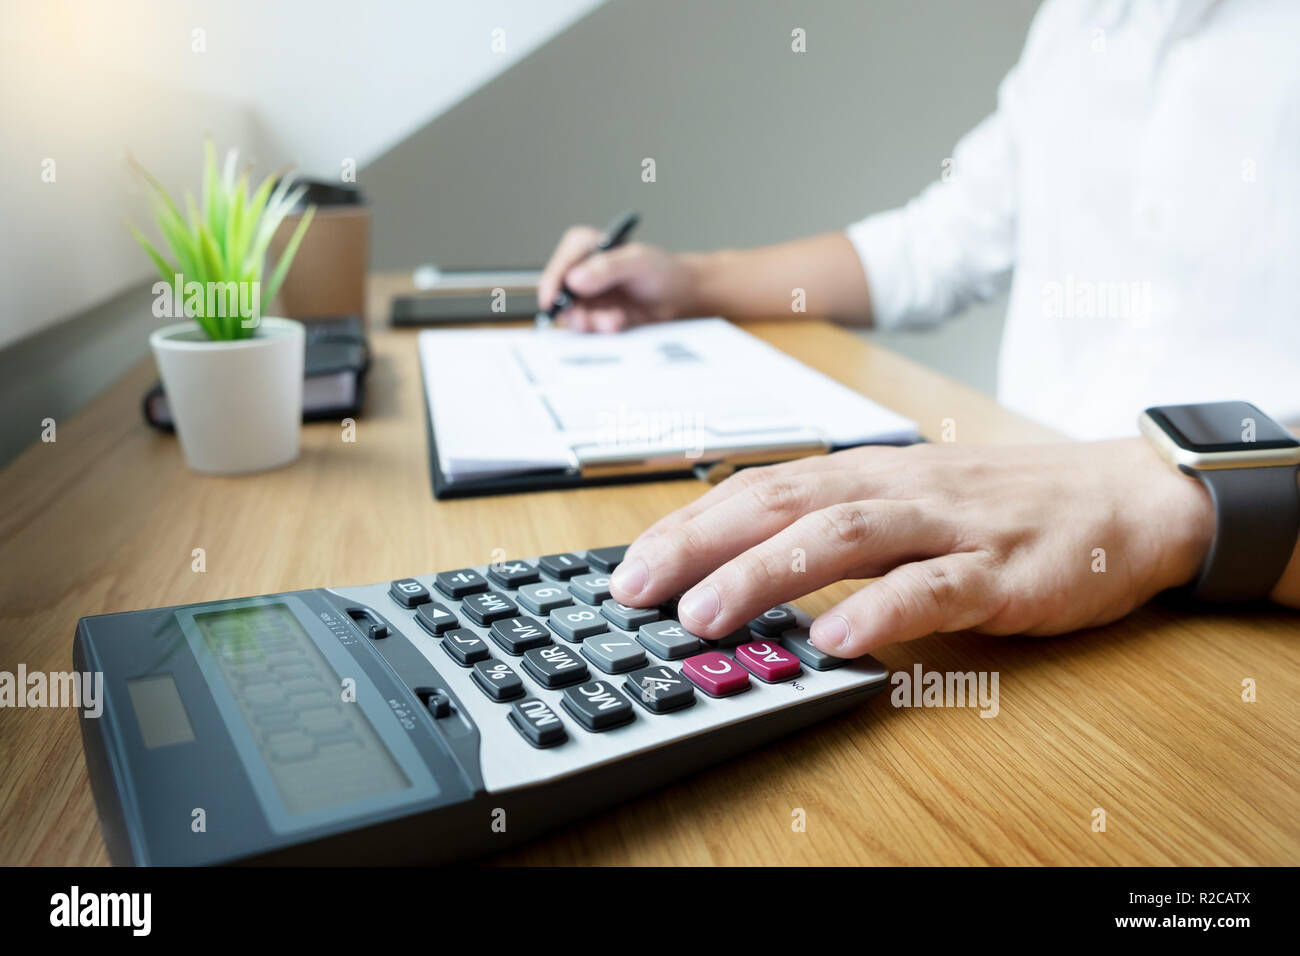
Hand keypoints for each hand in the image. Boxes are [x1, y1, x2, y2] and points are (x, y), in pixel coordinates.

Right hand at [537, 226, 696, 330]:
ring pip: (574, 315)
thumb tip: (575, 279)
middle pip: (560, 295)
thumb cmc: (662, 271)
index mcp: (586, 247)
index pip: (560, 264)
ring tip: (615, 321)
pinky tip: (619, 322)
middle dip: (574, 311)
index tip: (553, 300)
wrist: (680, 297)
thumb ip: (607, 268)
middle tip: (588, 321)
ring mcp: (588, 297)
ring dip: (592, 322)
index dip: (552, 283)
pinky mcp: (596, 316)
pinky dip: (601, 329)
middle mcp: (581, 272)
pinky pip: (589, 328)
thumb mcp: (638, 262)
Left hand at [609, 439, 1215, 655]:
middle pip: (783, 503)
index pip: (759, 488)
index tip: (629, 564)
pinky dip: (880, 610)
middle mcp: (897, 489)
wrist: (1124, 497)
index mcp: (867, 474)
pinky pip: (934, 587)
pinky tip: (836, 640)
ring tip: (708, 614)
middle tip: (636, 590)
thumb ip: (836, 528)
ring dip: (766, 574)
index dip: (688, 524)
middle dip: (700, 545)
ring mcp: (950, 526)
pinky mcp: (1002, 568)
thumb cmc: (1004, 505)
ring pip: (844, 537)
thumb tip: (744, 567)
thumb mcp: (909, 502)